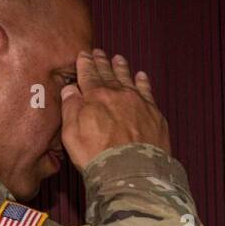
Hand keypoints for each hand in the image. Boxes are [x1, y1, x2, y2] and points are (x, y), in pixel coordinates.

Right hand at [60, 49, 171, 167]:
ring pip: (128, 79)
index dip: (85, 63)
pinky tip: (142, 76)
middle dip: (102, 62)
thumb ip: (70, 108)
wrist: (132, 172)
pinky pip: (148, 91)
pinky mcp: (154, 114)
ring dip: (122, 68)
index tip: (84, 54)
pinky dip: (144, 82)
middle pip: (108, 73)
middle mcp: (117, 94)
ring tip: (118, 59)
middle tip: (99, 52)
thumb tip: (70, 89)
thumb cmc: (97, 156)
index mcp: (95, 97)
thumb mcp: (71, 134)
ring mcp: (138, 102)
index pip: (88, 74)